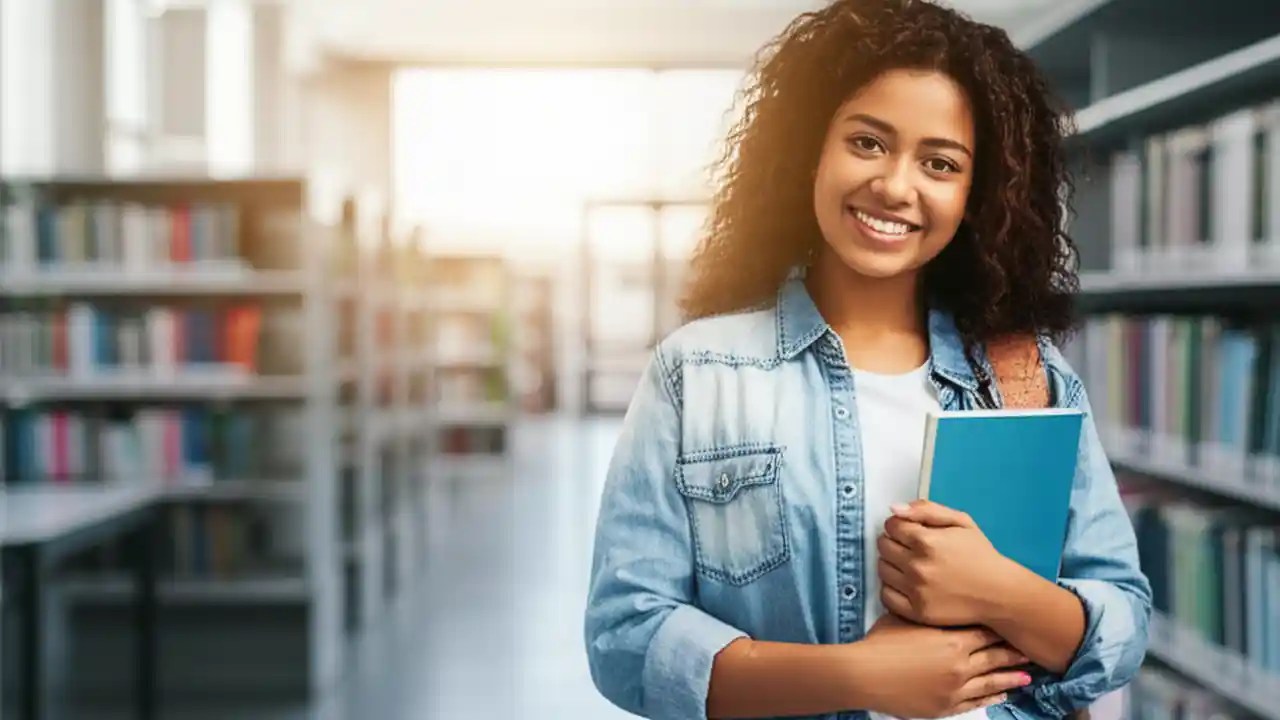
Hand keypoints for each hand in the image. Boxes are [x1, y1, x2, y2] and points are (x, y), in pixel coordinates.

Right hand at [856, 614, 1032, 717]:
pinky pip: (976, 701)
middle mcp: (960, 663)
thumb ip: (928, 612)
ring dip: (1011, 678)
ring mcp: (955, 687)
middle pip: (994, 657)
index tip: (1016, 626)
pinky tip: (1002, 694)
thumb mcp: (906, 618)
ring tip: (1027, 676)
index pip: (986, 632)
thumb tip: (937, 597)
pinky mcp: (946, 706)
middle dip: (1014, 653)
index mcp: (952, 638)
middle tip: (1031, 651)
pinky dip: (991, 697)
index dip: (1003, 629)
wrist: (866, 674)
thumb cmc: (882, 643)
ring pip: (991, 682)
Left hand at [877, 500, 1018, 626]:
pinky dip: (891, 588)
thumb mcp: (961, 522)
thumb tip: (893, 509)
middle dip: (893, 542)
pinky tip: (906, 584)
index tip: (910, 531)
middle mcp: (917, 566)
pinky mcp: (917, 612)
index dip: (899, 526)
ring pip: (881, 569)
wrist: (1000, 593)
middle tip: (909, 548)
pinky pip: (886, 596)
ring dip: (891, 564)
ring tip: (909, 566)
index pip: (890, 526)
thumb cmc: (980, 554)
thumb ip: (926, 510)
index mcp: (926, 541)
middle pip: (883, 546)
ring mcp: (916, 591)